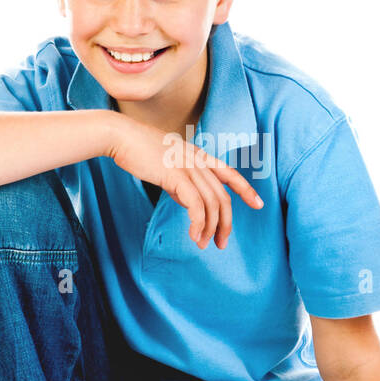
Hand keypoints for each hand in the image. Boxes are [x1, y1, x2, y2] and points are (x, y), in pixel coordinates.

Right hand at [104, 113, 263, 249]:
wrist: (120, 136)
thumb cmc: (138, 150)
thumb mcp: (166, 166)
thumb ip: (181, 184)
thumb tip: (189, 204)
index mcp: (198, 155)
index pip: (229, 173)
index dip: (246, 189)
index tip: (258, 204)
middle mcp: (198, 160)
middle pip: (223, 196)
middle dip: (226, 223)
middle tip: (222, 244)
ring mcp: (189, 166)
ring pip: (212, 203)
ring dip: (210, 228)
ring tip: (203, 245)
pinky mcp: (177, 175)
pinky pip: (195, 205)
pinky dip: (198, 223)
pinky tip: (194, 236)